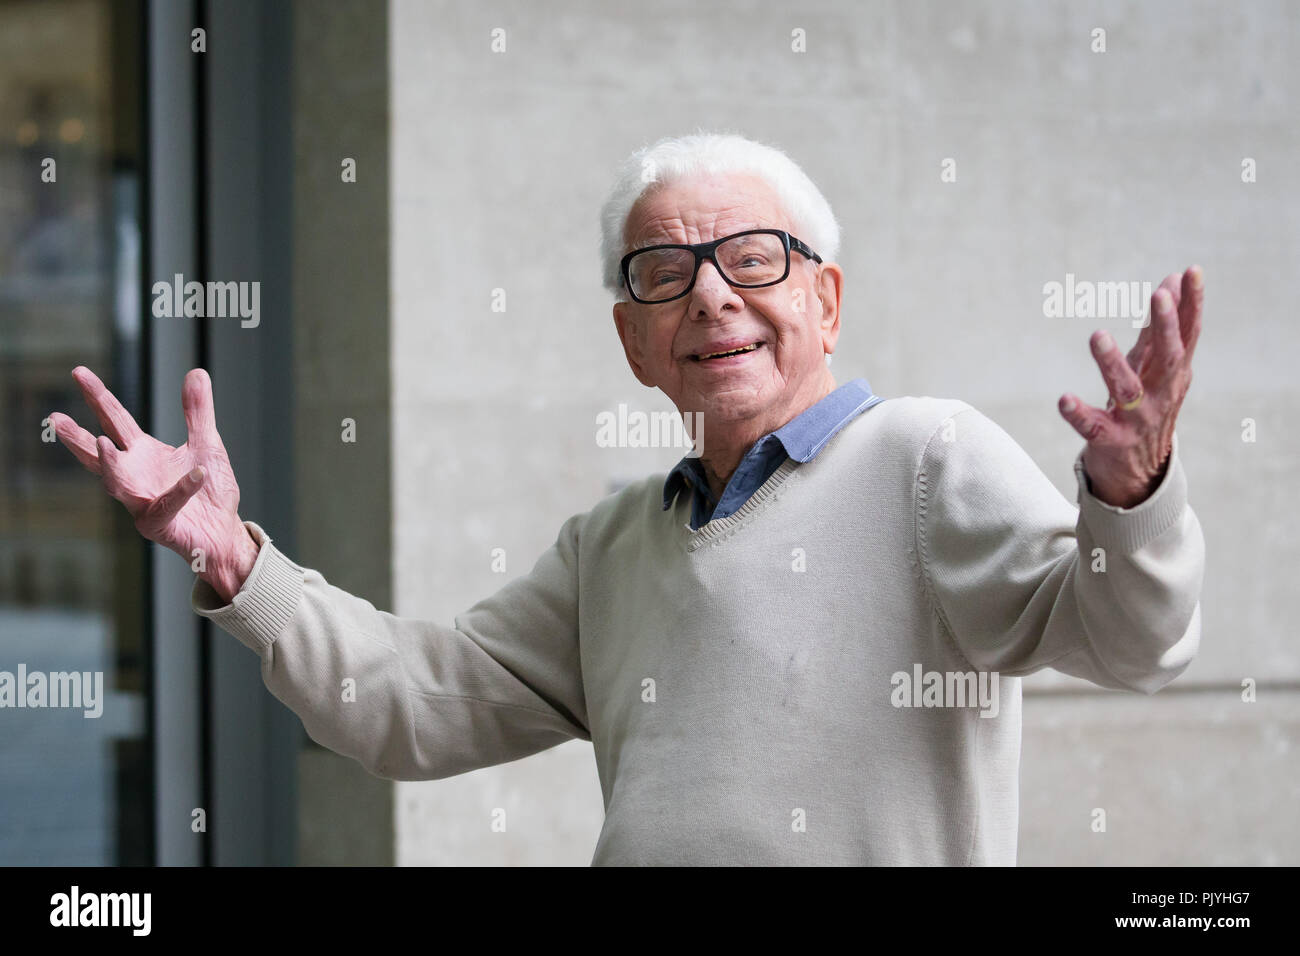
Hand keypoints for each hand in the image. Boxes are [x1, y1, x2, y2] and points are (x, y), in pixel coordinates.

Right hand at [49, 366, 258, 602]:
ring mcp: (142, 502)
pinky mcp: (159, 524)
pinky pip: (168, 504)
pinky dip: (182, 489)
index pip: (115, 419)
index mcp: (142, 453)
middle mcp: (135, 476)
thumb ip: (198, 412)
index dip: (97, 396)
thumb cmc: (210, 491)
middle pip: (99, 453)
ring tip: (102, 442)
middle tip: (55, 419)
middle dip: (77, 436)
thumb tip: (196, 372)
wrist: (224, 531)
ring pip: (117, 484)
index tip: (78, 372)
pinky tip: (196, 473)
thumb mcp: (207, 444)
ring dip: (109, 465)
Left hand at [1057, 265, 1202, 508]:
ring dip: (1112, 363)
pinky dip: (1079, 414)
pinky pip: (1093, 427)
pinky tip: (1063, 399)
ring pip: (1127, 389)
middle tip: (1159, 295)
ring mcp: (1137, 420)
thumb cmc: (1147, 407)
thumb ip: (1160, 329)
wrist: (1140, 473)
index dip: (1192, 304)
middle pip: (1169, 358)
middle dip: (1166, 327)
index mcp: (1173, 374)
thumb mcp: (1156, 369)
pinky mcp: (1111, 441)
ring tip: (1097, 336)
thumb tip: (1173, 280)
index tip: (1191, 272)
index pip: (1188, 335)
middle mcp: (1161, 395)